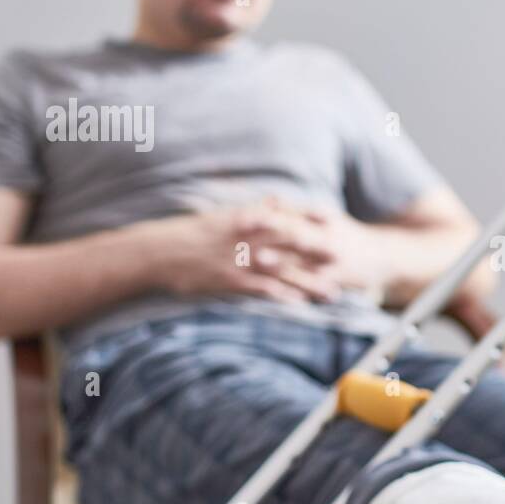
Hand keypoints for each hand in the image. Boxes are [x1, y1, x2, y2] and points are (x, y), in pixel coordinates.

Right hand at [137, 203, 341, 303]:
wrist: (160, 251)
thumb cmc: (193, 232)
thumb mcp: (226, 215)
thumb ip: (257, 209)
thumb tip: (278, 200)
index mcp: (248, 219)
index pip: (287, 219)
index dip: (312, 224)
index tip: (335, 226)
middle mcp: (247, 238)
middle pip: (291, 245)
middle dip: (318, 252)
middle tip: (344, 258)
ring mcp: (240, 260)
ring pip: (282, 271)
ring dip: (308, 282)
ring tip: (331, 292)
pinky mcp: (230, 280)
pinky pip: (261, 288)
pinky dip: (281, 295)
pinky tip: (298, 303)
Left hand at [241, 198, 394, 300]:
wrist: (383, 255)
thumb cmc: (346, 236)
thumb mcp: (326, 218)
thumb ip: (297, 211)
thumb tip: (268, 200)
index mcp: (321, 217)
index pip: (289, 212)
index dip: (265, 214)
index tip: (242, 216)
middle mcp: (326, 233)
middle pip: (294, 231)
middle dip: (269, 233)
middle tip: (244, 234)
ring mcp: (334, 255)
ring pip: (303, 257)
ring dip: (281, 259)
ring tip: (259, 260)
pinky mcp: (341, 274)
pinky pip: (319, 281)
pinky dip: (301, 286)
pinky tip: (282, 290)